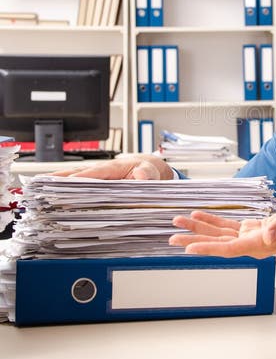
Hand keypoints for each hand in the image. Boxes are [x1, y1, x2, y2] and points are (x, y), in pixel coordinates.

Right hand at [52, 154, 175, 179]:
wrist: (147, 169)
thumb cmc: (148, 170)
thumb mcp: (152, 172)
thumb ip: (148, 174)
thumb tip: (142, 175)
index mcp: (115, 167)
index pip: (97, 172)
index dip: (83, 177)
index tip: (70, 182)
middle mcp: (102, 169)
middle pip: (79, 172)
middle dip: (61, 177)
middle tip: (44, 183)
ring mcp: (96, 175)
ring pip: (74, 176)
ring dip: (58, 181)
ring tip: (40, 186)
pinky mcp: (94, 181)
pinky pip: (77, 182)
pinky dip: (63, 186)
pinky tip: (50, 192)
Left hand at [169, 198, 275, 259]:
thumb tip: (266, 235)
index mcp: (260, 244)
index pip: (229, 249)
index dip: (208, 248)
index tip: (188, 248)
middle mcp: (252, 243)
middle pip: (218, 244)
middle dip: (195, 239)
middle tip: (172, 236)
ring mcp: (250, 237)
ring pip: (219, 234)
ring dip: (199, 228)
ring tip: (179, 223)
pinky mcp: (251, 229)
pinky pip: (227, 226)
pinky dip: (212, 221)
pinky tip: (199, 215)